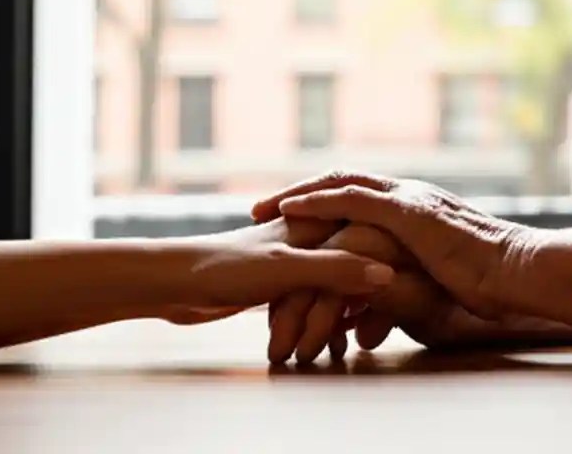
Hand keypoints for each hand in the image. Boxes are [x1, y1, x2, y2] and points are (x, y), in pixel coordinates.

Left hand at [153, 218, 393, 325]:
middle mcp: (310, 235)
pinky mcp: (281, 281)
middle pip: (353, 266)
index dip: (388, 265)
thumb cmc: (227, 268)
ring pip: (333, 288)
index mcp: (316, 222)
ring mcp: (295, 258)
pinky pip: (315, 301)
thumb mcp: (288, 270)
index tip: (397, 295)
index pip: (369, 236)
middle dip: (357, 303)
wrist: (174, 281)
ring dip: (336, 319)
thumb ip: (336, 270)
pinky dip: (321, 322)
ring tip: (342, 349)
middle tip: (364, 340)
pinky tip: (327, 345)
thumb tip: (389, 274)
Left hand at [254, 172, 539, 321]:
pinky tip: (289, 210)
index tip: (284, 220)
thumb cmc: (486, 289)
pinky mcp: (410, 212)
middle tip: (258, 210)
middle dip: (295, 194)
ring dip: (296, 194)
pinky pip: (352, 200)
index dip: (319, 206)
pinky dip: (317, 202)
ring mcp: (408, 200)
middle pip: (339, 183)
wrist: (521, 275)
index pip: (356, 198)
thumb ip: (393, 296)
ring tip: (261, 208)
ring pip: (338, 186)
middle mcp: (407, 196)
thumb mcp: (429, 290)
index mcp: (414, 210)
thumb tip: (361, 326)